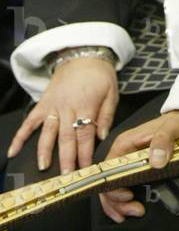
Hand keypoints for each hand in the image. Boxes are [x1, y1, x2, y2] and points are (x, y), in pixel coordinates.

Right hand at [7, 57, 117, 173]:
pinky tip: (13, 151)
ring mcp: (53, 105)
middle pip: (66, 136)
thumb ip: (107, 115)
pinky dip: (20, 136)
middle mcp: (68, 107)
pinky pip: (30, 121)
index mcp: (87, 105)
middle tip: (66, 176)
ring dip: (45, 151)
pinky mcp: (43, 103)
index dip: (85, 153)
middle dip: (67, 158)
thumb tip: (102, 136)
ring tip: (44, 167)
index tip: (85, 169)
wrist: (83, 54)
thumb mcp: (112, 91)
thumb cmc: (100, 74)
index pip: (85, 133)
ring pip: (48, 132)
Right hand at [99, 110, 178, 222]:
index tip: (129, 196)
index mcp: (126, 143)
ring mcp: (129, 163)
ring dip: (120, 206)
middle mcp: (123, 154)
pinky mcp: (138, 170)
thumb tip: (155, 161)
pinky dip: (123, 203)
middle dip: (117, 201)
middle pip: (108, 183)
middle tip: (136, 211)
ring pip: (113, 189)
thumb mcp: (176, 127)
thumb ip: (164, 139)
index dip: (114, 187)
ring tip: (136, 213)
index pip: (108, 170)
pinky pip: (123, 189)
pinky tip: (129, 212)